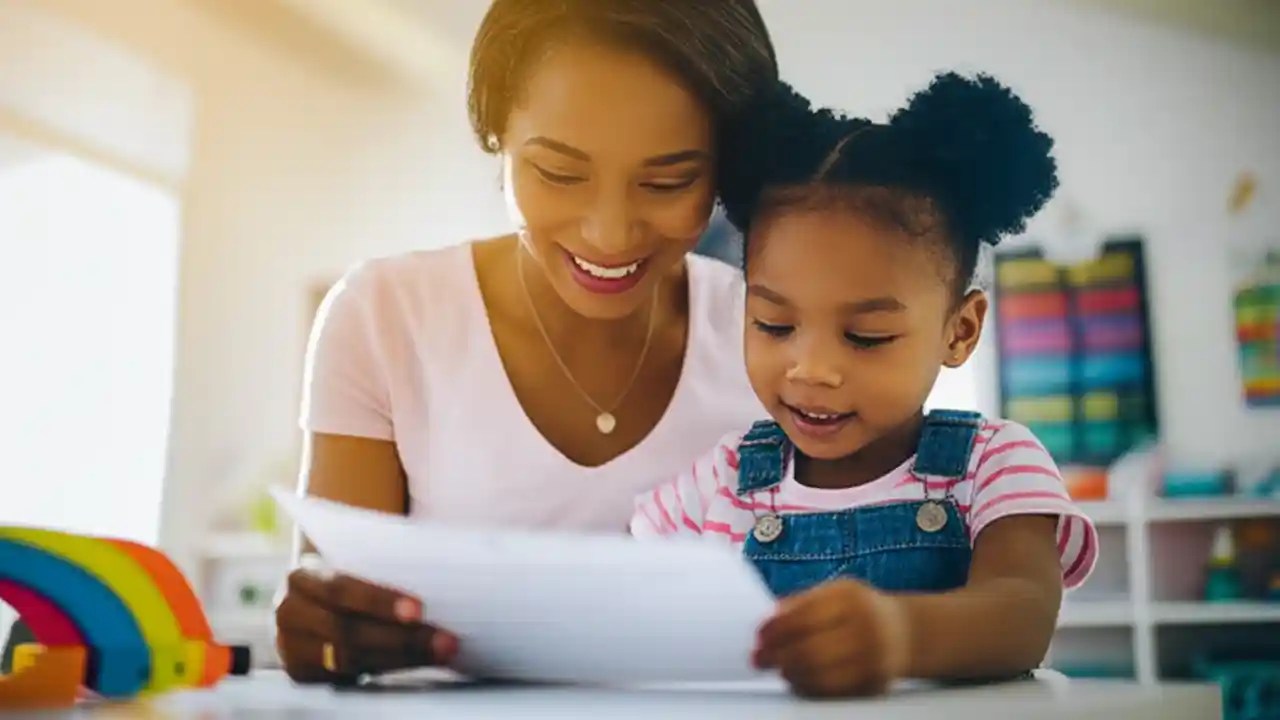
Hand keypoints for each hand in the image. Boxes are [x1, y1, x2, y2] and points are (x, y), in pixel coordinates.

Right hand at [274, 557, 458, 683]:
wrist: (311, 596)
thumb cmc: (345, 569)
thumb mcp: (349, 559)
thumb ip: (376, 565)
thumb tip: (438, 575)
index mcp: (300, 577)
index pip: (340, 590)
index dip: (379, 601)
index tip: (419, 609)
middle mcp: (289, 613)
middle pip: (348, 631)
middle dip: (401, 638)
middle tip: (445, 640)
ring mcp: (291, 648)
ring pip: (351, 659)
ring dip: (403, 657)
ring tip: (442, 652)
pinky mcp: (302, 673)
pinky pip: (350, 676)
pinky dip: (390, 667)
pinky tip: (421, 661)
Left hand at [753, 579, 909, 697]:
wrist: (904, 631)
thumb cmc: (858, 610)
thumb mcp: (834, 593)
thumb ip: (800, 602)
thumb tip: (767, 622)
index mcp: (850, 597)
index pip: (802, 616)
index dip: (775, 629)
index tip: (758, 637)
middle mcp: (866, 626)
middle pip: (809, 649)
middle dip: (776, 656)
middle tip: (757, 659)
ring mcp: (873, 657)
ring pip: (819, 674)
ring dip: (790, 673)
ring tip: (778, 669)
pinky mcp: (875, 683)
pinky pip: (833, 690)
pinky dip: (808, 686)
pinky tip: (797, 679)